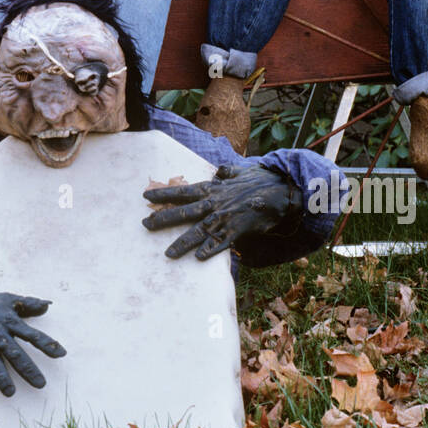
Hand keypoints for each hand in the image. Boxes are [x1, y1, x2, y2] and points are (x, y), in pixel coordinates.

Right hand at [0, 280, 66, 397]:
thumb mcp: (7, 300)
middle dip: (27, 368)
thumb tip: (48, 305)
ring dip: (1, 376)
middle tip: (40, 384)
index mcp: (8, 321)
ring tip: (10, 392)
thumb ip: (28, 304)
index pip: (31, 334)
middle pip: (14, 352)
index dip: (47, 344)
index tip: (62, 354)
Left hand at [142, 163, 302, 260]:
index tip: (146, 196)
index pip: (183, 191)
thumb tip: (220, 170)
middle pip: (184, 212)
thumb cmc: (261, 180)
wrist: (282, 191)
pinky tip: (199, 258)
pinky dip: (210, 250)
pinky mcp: (238, 230)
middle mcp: (215, 204)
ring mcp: (225, 218)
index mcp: (213, 189)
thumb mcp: (241, 172)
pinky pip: (221, 243)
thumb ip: (227, 172)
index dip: (164, 194)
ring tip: (168, 253)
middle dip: (163, 218)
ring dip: (182, 243)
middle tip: (145, 224)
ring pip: (199, 232)